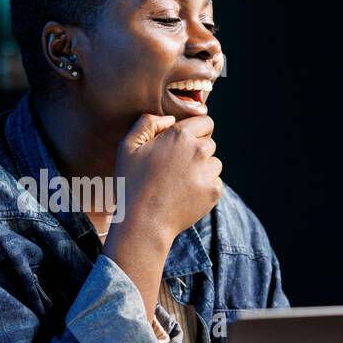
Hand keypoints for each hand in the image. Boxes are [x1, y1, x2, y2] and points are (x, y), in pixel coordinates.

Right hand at [113, 113, 222, 241]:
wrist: (144, 222)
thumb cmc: (132, 184)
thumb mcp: (127, 147)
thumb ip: (147, 123)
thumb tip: (169, 120)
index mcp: (180, 136)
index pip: (205, 122)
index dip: (195, 130)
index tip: (183, 143)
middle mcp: (199, 150)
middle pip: (209, 143)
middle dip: (196, 150)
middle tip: (175, 167)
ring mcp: (208, 172)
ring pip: (214, 163)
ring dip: (202, 169)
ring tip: (179, 183)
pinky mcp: (214, 191)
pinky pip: (215, 182)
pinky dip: (204, 187)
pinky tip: (185, 195)